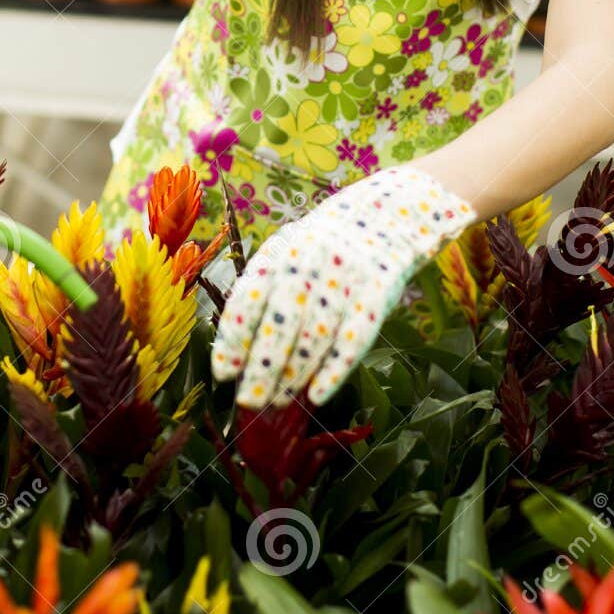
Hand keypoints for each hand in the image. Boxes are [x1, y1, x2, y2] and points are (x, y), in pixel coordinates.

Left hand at [210, 164, 478, 408]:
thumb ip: (267, 293)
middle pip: (281, 324)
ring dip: (294, 374)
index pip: (249, 299)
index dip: (234, 339)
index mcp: (279, 252)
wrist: (389, 212)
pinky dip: (335, 368)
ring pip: (315, 335)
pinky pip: (353, 337)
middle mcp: (308, 262)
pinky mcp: (378, 291)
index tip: (223, 373)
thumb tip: (238, 353)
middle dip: (261, 366)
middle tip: (248, 401)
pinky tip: (318, 395)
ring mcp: (345, 276)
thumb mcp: (289, 253)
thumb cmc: (324, 247)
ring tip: (277, 401)